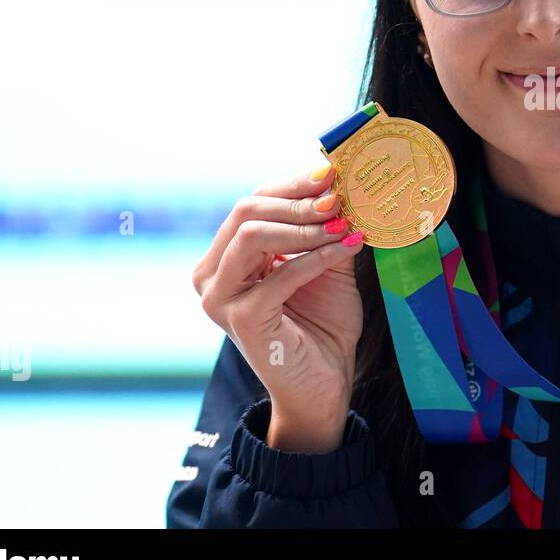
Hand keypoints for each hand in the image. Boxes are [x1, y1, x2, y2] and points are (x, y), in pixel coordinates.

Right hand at [192, 161, 366, 449]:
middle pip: (246, 212)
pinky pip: (281, 274)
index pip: (253, 203)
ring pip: (252, 236)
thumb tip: (337, 182)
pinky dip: (318, 256)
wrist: (324, 384)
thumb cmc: (322, 323)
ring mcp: (220, 299)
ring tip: (343, 224)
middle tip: (340, 199)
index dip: (293, 186)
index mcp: (225, 258)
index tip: (333, 175)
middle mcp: (211, 275)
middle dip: (298, 202)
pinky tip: (348, 246)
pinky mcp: (241, 320)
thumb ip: (323, 227)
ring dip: (305, 227)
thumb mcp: (325, 262)